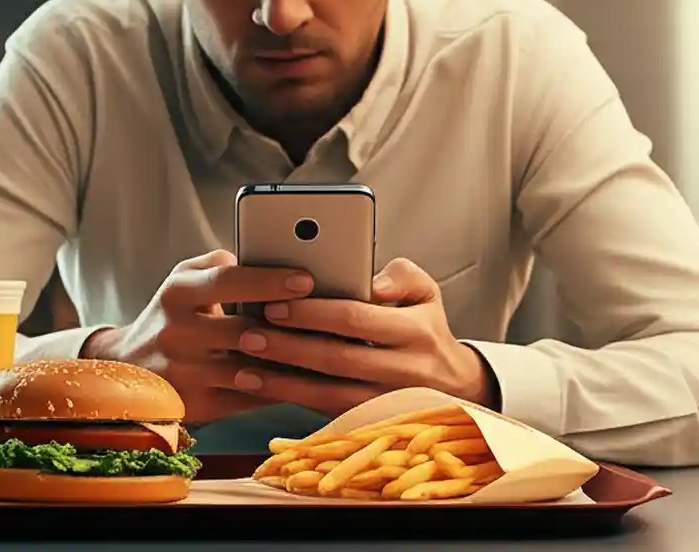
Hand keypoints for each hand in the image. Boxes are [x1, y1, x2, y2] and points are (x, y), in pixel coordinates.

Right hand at [81, 249, 314, 425]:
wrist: (128, 369)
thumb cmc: (171, 315)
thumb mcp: (183, 279)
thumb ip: (220, 264)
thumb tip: (265, 258)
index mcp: (178, 293)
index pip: (226, 281)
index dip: (269, 280)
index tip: (306, 280)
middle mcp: (177, 333)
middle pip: (245, 331)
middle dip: (291, 327)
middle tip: (333, 320)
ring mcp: (185, 374)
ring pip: (252, 370)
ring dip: (292, 363)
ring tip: (329, 349)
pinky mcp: (197, 406)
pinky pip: (250, 400)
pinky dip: (281, 389)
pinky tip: (306, 379)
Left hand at [230, 258, 498, 417]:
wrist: (455, 385)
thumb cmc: (425, 327)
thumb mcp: (426, 293)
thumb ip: (401, 275)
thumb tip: (373, 282)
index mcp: (417, 331)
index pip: (357, 319)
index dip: (313, 313)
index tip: (275, 303)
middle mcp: (406, 370)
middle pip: (337, 359)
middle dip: (288, 347)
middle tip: (247, 334)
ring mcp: (389, 402)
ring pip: (328, 395)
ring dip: (282, 383)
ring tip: (244, 369)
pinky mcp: (372, 423)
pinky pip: (326, 413)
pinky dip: (291, 401)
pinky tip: (260, 391)